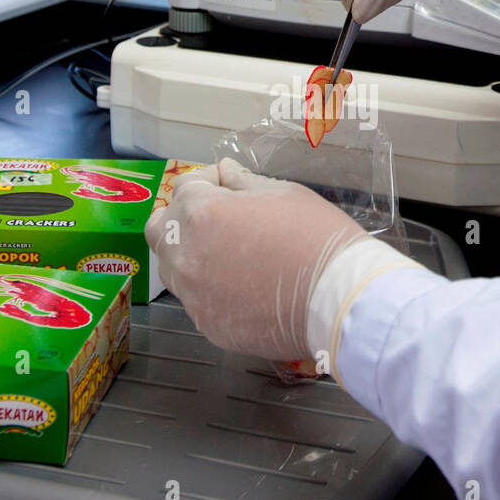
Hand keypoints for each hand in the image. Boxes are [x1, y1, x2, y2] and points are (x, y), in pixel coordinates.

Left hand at [144, 158, 367, 360]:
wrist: (339, 300)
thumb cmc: (318, 240)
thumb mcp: (284, 193)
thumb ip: (243, 183)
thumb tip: (226, 174)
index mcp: (202, 213)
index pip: (184, 187)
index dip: (208, 182)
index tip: (226, 186)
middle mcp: (187, 255)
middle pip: (160, 230)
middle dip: (180, 219)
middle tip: (213, 219)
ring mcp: (194, 295)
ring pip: (174, 269)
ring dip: (192, 255)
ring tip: (231, 256)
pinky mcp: (208, 325)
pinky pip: (197, 301)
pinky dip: (212, 290)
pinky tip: (245, 288)